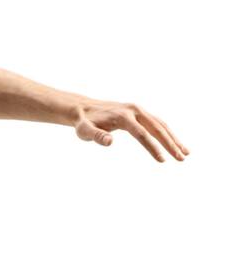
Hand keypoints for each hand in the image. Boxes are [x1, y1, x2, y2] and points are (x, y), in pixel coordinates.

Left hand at [74, 99, 189, 161]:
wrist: (85, 108)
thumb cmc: (84, 122)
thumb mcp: (84, 130)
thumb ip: (95, 136)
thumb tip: (110, 141)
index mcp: (122, 116)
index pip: (141, 134)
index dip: (152, 147)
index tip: (162, 160)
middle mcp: (134, 110)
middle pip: (157, 127)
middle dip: (170, 143)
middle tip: (181, 159)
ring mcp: (139, 110)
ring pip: (161, 124)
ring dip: (173, 138)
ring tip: (185, 154)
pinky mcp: (140, 113)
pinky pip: (158, 123)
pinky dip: (168, 133)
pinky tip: (176, 144)